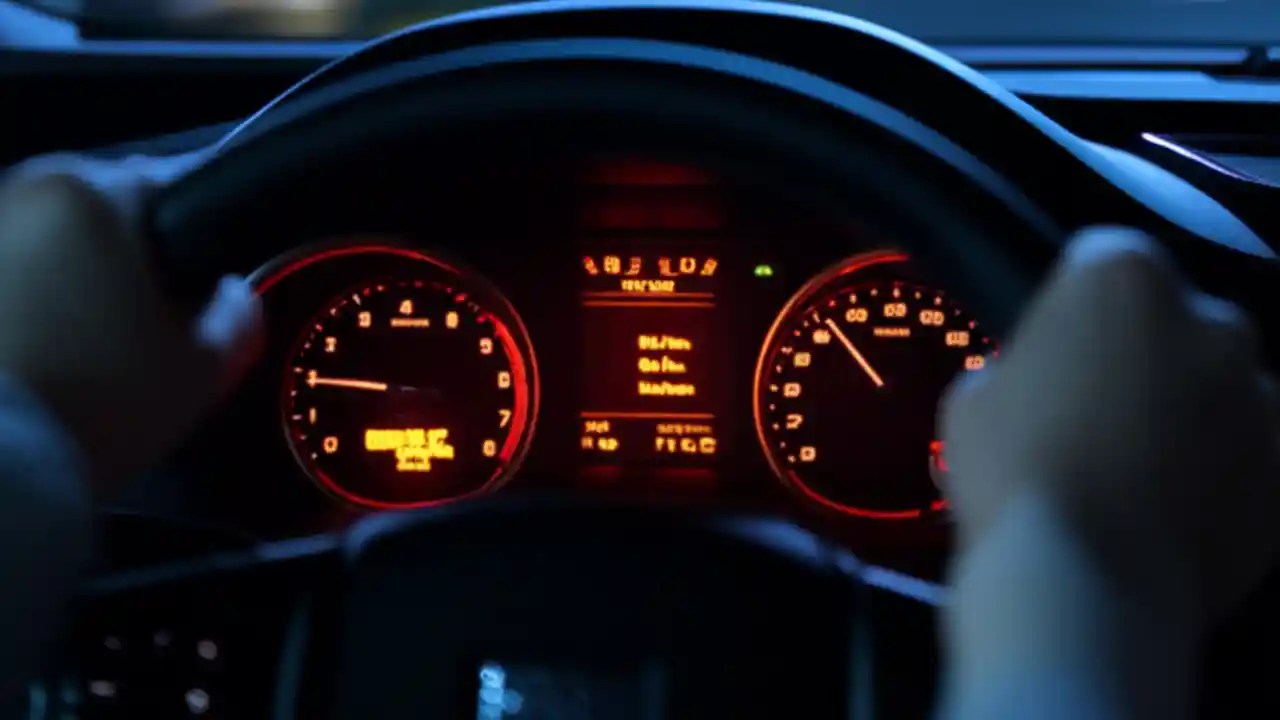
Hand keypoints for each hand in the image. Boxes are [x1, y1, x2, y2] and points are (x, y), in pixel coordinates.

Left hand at [0, 154, 262, 492]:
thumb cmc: (96, 400)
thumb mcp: (201, 370)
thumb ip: (238, 316)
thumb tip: (235, 295)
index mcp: (89, 192)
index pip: (174, 184)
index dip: (204, 236)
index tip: (212, 281)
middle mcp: (18, 192)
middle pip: (103, 218)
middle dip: (129, 264)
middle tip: (152, 329)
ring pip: (49, 251)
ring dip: (72, 287)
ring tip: (92, 354)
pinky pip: (13, 287)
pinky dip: (29, 312)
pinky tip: (46, 364)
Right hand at [942, 226, 1278, 622]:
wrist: (1082, 586)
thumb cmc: (1012, 473)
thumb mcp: (972, 400)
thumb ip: (1022, 366)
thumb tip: (1045, 381)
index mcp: (1123, 276)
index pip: (1100, 261)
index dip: (1073, 311)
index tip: (1055, 356)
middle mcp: (1212, 317)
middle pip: (1175, 321)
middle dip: (1145, 355)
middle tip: (1101, 415)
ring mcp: (1264, 393)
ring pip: (1222, 389)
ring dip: (1192, 416)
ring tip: (1145, 477)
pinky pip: (1253, 455)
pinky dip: (1226, 475)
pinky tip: (1180, 515)